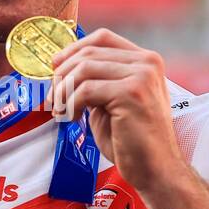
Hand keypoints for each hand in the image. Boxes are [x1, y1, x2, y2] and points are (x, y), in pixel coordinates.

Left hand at [48, 27, 186, 192]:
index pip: (103, 38)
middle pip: (90, 52)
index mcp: (146, 61)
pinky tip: (72, 117)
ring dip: (64, 90)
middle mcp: (147, 62)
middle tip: (53, 97)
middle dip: (63, 74)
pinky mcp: (131, 93)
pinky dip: (71, 103)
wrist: (155, 169)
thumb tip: (63, 69)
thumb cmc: (132, 141)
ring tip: (60, 110)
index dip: (74, 49)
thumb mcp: (113, 102)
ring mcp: (141, 76)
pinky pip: (86, 89)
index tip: (55, 67)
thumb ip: (98, 81)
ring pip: (85, 69)